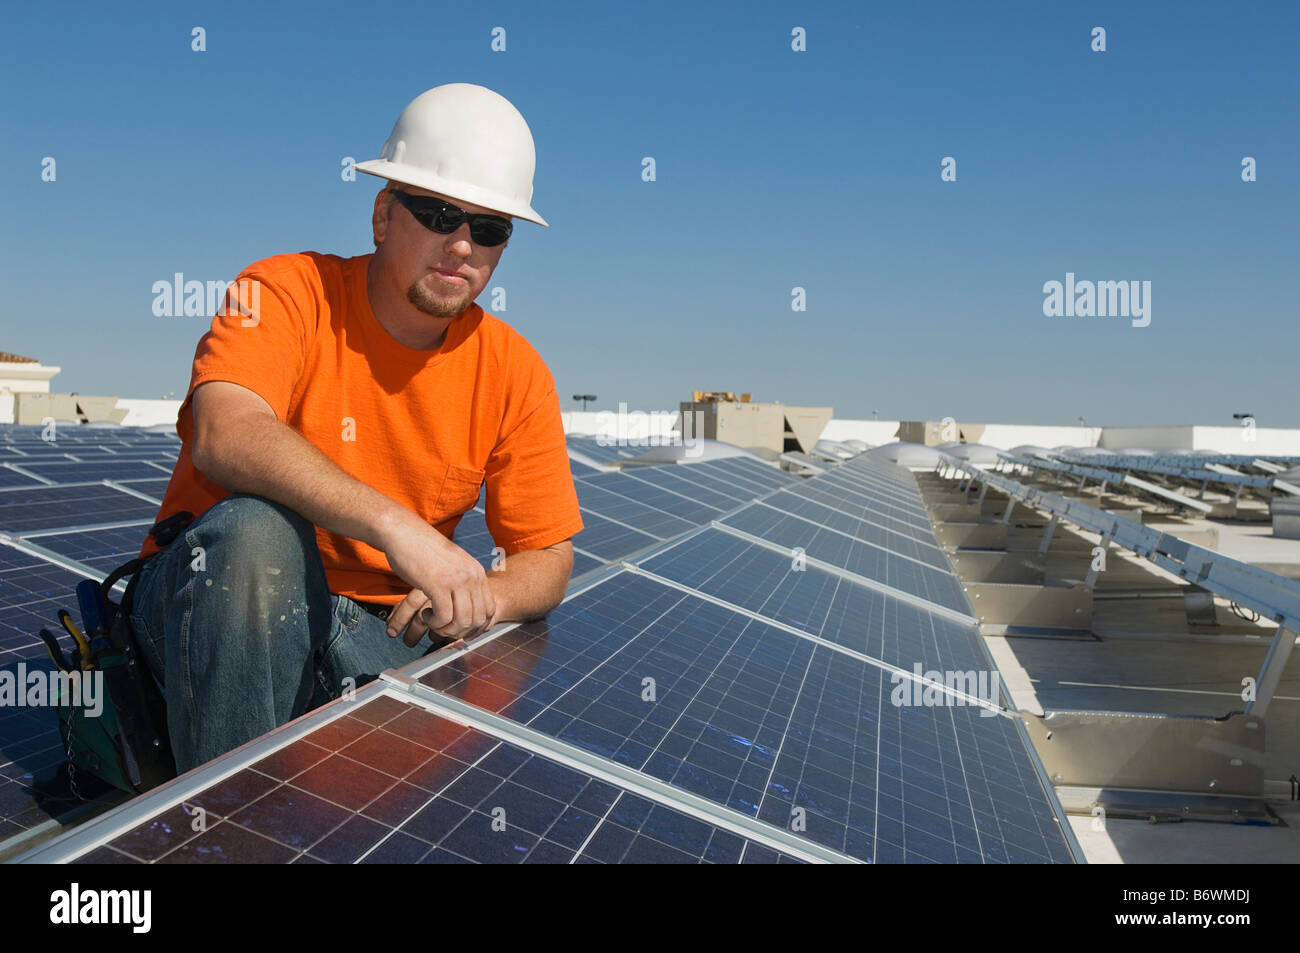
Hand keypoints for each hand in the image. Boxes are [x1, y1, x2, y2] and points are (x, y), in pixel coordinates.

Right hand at [379, 513, 496, 645]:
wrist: (404, 533)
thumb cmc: (423, 551)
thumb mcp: (453, 564)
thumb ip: (463, 582)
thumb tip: (466, 609)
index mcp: (477, 572)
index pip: (489, 610)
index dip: (475, 626)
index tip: (459, 627)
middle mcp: (471, 576)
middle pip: (477, 619)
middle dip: (460, 631)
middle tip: (443, 627)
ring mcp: (456, 580)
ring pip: (462, 621)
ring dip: (446, 628)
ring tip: (433, 621)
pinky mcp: (438, 584)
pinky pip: (443, 617)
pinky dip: (434, 623)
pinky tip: (426, 615)